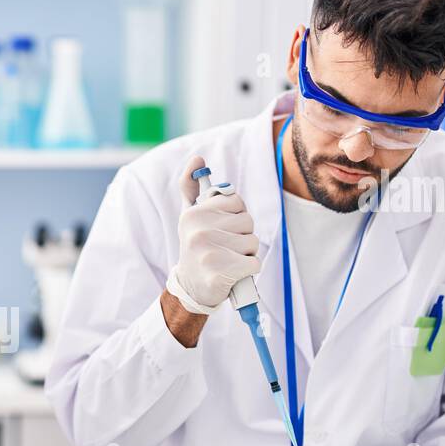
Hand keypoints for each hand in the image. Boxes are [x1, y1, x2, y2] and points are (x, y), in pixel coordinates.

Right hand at [165, 154, 261, 314]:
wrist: (191, 288)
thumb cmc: (196, 247)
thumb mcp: (190, 216)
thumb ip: (192, 187)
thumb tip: (197, 158)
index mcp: (193, 214)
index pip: (236, 202)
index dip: (235, 217)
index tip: (220, 229)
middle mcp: (198, 231)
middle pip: (247, 222)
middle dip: (242, 236)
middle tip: (223, 247)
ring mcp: (208, 252)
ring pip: (253, 242)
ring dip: (246, 253)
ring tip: (227, 260)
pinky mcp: (220, 273)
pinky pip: (254, 262)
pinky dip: (248, 270)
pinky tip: (232, 273)